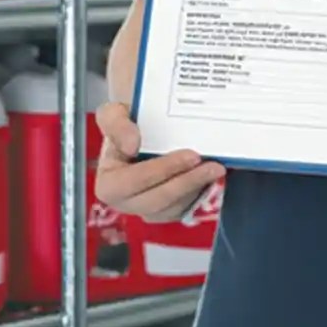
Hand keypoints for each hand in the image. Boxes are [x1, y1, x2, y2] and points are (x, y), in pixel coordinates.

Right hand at [93, 102, 226, 221]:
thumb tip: (132, 145)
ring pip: (174, 209)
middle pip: (157, 201)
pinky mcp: (166, 212)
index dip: (163, 170)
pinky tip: (212, 177)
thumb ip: (116, 124)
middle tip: (213, 166)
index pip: (133, 182)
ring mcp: (147, 210)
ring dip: (197, 189)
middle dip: (187, 183)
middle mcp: (126, 204)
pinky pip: (184, 210)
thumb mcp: (112, 114)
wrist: (139, 130)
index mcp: (108, 185)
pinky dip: (199, 194)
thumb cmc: (125, 123)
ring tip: (217, 169)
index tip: (191, 155)